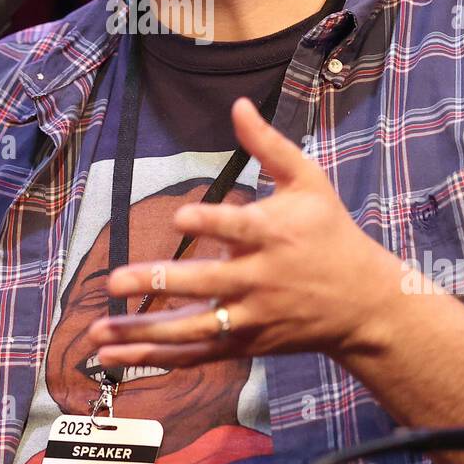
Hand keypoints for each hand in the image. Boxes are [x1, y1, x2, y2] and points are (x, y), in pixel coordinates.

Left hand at [87, 97, 401, 369]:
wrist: (364, 303)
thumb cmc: (330, 232)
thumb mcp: (309, 182)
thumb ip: (269, 145)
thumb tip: (238, 105)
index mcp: (274, 235)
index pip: (239, 229)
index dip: (211, 224)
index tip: (180, 218)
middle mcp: (259, 279)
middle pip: (205, 284)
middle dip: (159, 282)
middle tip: (115, 279)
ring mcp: (250, 317)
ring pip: (193, 329)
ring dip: (143, 333)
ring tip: (98, 331)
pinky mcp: (245, 342)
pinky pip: (194, 354)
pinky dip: (155, 359)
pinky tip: (115, 357)